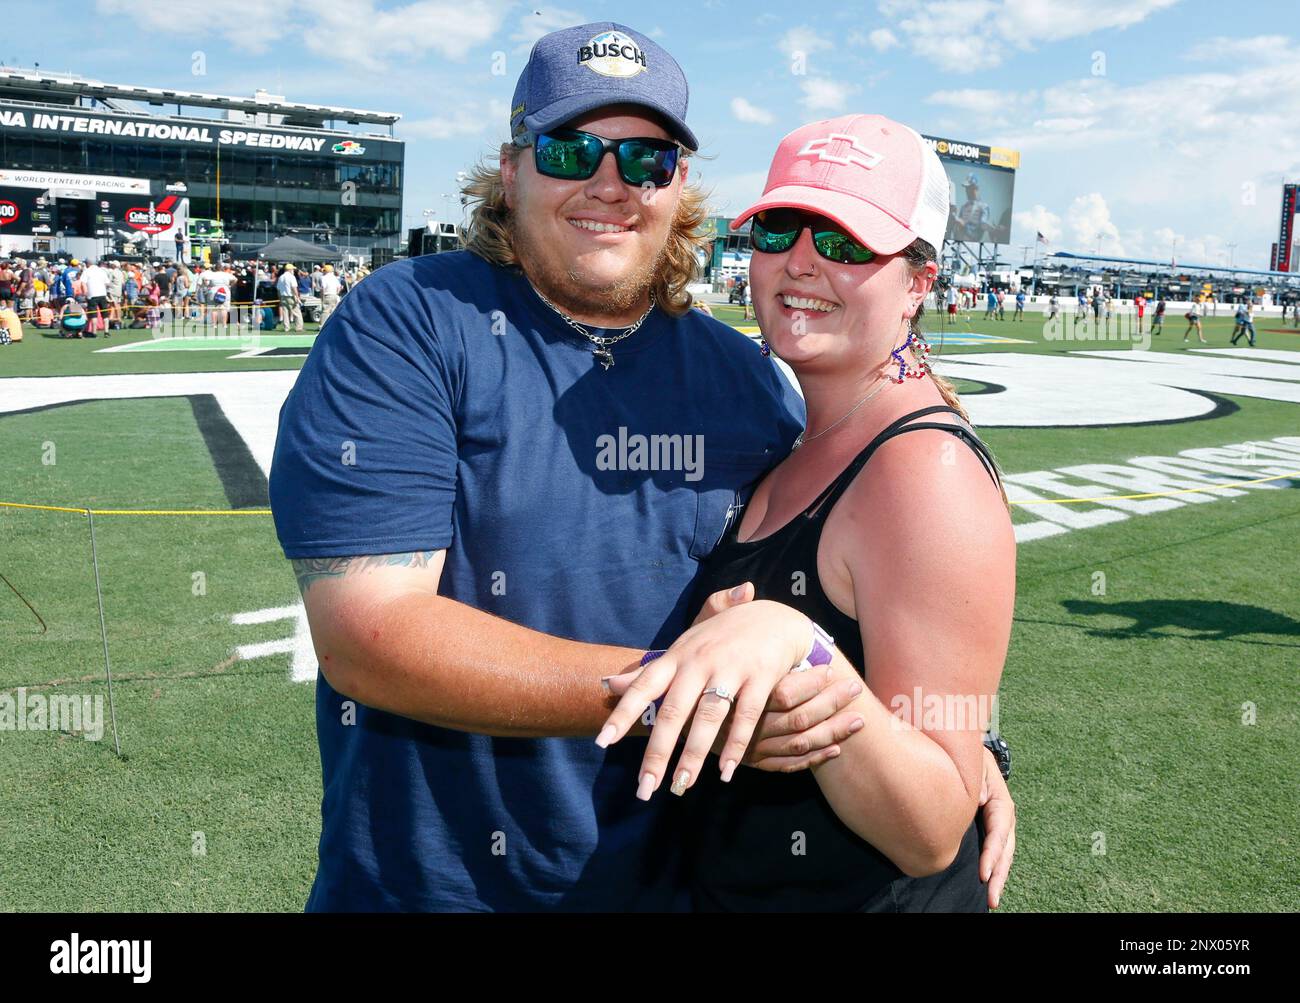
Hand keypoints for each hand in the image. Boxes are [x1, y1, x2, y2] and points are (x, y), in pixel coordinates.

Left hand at [605, 654, 864, 774]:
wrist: (775, 615)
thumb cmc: (722, 636)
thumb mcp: (684, 646)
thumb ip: (648, 669)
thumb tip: (608, 685)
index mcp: (677, 656)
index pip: (643, 686)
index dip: (622, 713)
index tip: (602, 743)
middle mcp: (699, 662)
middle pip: (673, 711)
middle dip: (657, 752)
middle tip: (645, 788)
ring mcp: (731, 668)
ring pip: (708, 717)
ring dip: (694, 755)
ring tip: (681, 786)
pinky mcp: (762, 676)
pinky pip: (747, 716)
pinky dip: (736, 745)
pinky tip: (726, 772)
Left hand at [978, 747, 1014, 908]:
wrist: (968, 753)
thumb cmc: (970, 758)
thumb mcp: (975, 762)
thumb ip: (978, 779)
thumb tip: (979, 800)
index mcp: (1000, 801)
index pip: (1000, 831)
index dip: (993, 853)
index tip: (984, 874)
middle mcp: (1003, 816)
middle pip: (1005, 849)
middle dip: (999, 875)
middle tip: (991, 898)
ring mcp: (998, 824)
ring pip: (1002, 854)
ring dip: (998, 877)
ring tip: (992, 900)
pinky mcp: (988, 829)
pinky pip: (993, 851)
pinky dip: (992, 868)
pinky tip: (987, 885)